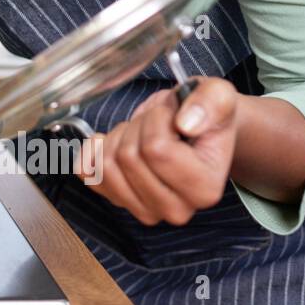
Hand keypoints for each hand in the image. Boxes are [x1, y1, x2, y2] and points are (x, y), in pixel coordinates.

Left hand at [76, 77, 240, 225]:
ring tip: (141, 133)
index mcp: (204, 190)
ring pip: (106, 164)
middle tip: (156, 125)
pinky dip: (93, 149)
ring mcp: (144, 209)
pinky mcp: (116, 200)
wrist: (193, 128)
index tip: (171, 117)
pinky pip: (86, 172)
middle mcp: (175, 209)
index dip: (156, 121)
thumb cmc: (205, 115)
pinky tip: (114, 141)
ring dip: (118, 137)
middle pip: (128, 158)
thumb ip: (210, 103)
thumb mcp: (217, 96)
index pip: (156, 150)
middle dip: (137, 128)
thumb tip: (186, 123)